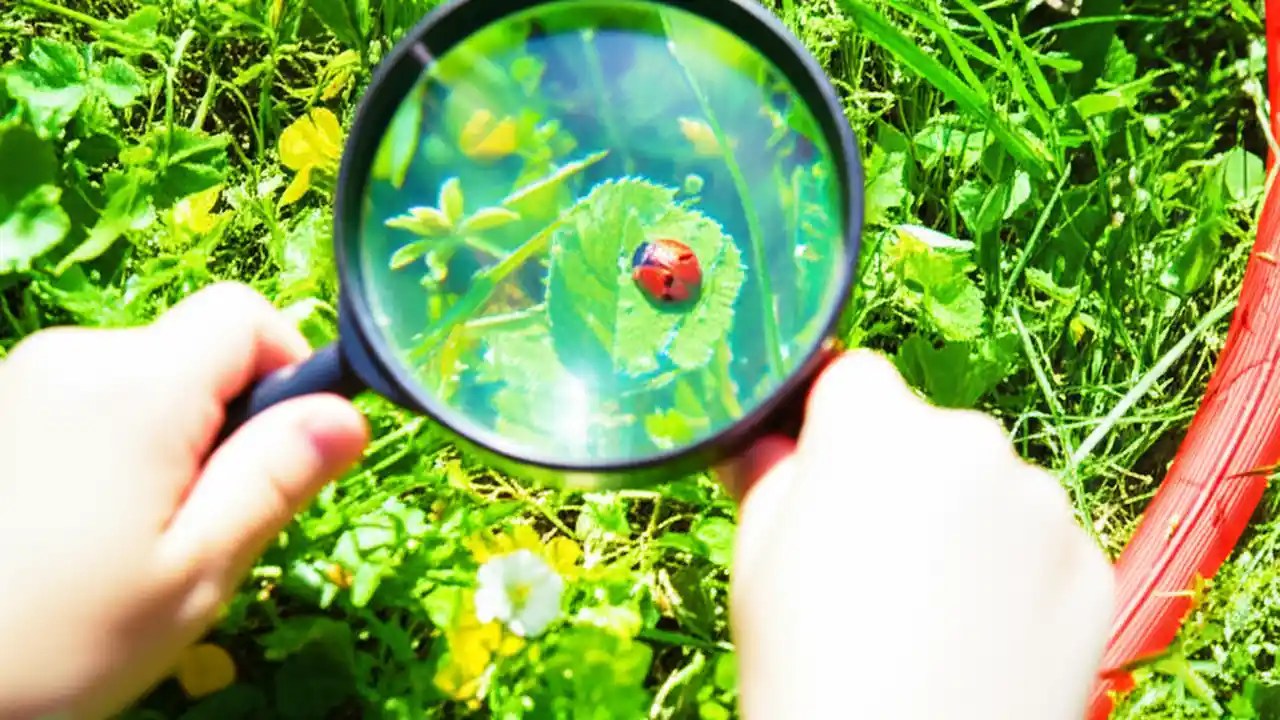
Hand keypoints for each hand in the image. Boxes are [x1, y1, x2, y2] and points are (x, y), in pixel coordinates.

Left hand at [0, 282, 368, 718]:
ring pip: (142, 381)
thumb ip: (275, 479)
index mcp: (136, 388)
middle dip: (223, 421)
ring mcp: (19, 381)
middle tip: (202, 524)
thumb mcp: (196, 573)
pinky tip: (80, 532)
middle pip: (194, 351)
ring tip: (132, 540)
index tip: (285, 449)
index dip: (287, 366)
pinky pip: (87, 404)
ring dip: (166, 441)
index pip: (244, 314)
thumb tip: (347, 413)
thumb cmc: (63, 641)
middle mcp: (72, 359)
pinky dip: (111, 450)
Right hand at [721, 350, 1113, 718]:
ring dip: (965, 526)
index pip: (854, 379)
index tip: (825, 483)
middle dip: (902, 479)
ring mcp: (1044, 505)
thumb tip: (768, 441)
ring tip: (928, 615)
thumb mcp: (755, 559)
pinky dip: (1015, 576)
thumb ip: (768, 473)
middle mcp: (974, 444)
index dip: (832, 431)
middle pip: (927, 436)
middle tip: (870, 566)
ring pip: (989, 489)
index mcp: (880, 430)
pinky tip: (978, 636)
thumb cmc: (810, 669)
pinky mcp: (1091, 565)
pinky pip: (1040, 544)